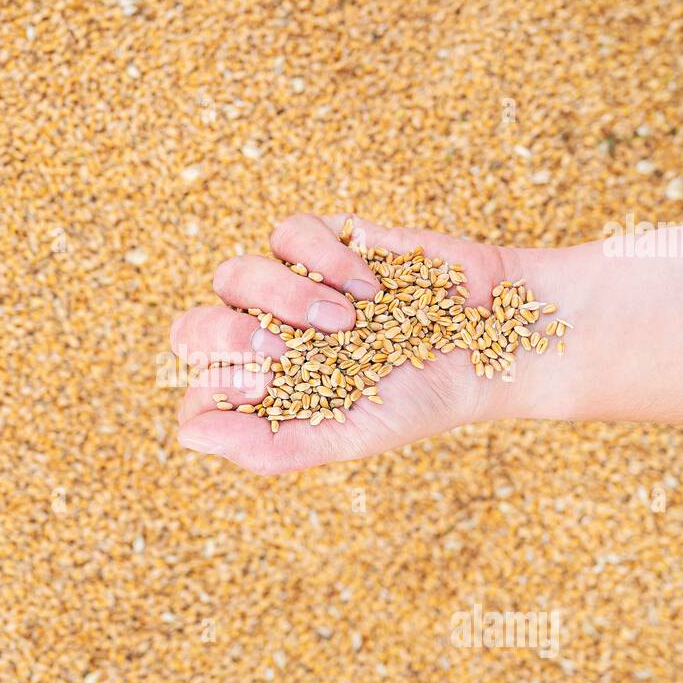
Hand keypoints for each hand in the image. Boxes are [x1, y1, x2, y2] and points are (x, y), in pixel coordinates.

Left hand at [169, 213, 517, 473]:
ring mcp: (288, 286)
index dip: (211, 383)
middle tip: (286, 352)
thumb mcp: (349, 436)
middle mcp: (263, 339)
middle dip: (231, 336)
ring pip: (233, 275)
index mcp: (262, 394)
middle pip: (194, 327)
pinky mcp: (324, 240)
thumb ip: (271, 449)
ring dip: (285, 297)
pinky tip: (368, 286)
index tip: (263, 387)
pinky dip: (325, 257)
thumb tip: (188, 434)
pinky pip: (288, 233)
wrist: (493, 338)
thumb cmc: (422, 399)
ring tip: (347, 321)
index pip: (195, 390)